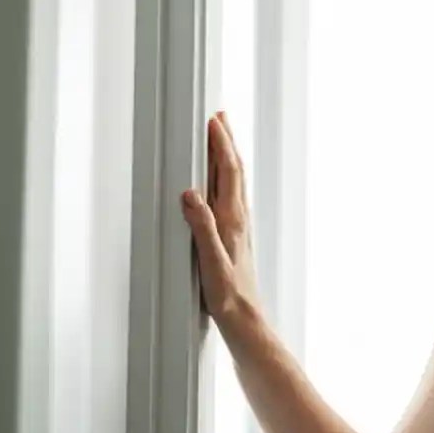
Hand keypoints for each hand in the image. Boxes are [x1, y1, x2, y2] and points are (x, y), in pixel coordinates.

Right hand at [180, 111, 262, 320]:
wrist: (243, 315)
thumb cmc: (227, 294)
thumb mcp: (210, 261)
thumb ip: (202, 227)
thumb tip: (190, 194)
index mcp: (233, 219)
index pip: (228, 173)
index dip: (222, 145)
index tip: (214, 121)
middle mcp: (239, 217)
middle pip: (234, 170)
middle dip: (227, 142)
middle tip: (220, 117)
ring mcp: (238, 225)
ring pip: (233, 182)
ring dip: (227, 156)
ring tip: (221, 138)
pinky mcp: (234, 234)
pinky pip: (229, 196)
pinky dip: (224, 178)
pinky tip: (219, 180)